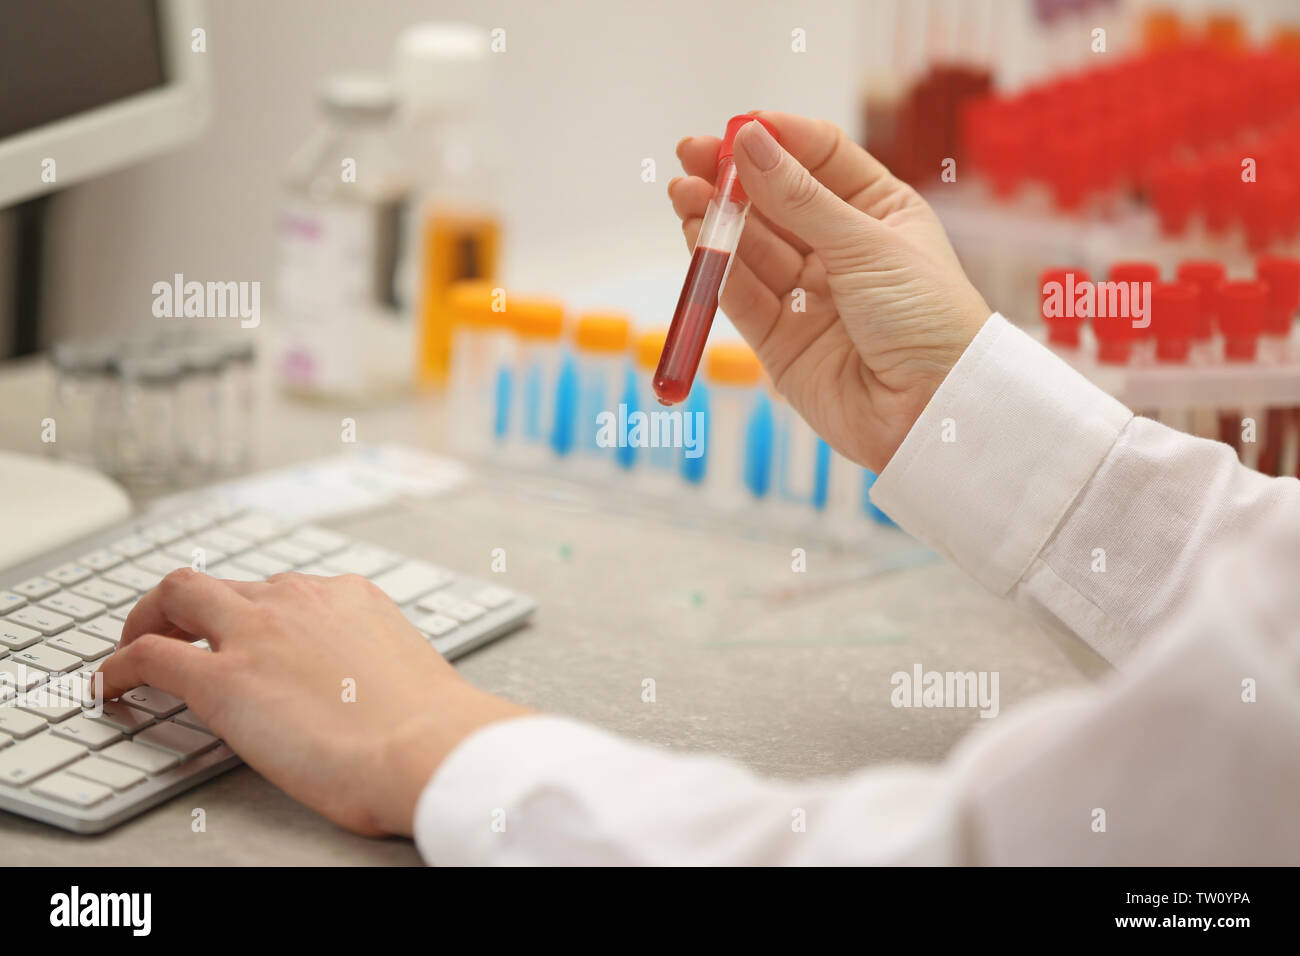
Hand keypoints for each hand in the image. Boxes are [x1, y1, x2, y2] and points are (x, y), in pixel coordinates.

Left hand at [98, 569, 530, 835]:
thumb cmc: (431, 726)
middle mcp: (298, 599)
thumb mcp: (403, 669)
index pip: (283, 591)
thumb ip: (369, 661)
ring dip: (149, 620)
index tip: (247, 634)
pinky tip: (109, 687)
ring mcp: (255, 632)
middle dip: (187, 603)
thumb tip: (359, 688)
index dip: (253, 612)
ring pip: (176, 596)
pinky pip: (147, 656)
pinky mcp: (220, 679)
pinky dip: (118, 667)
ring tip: (134, 649)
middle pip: (220, 581)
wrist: (427, 746)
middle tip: (173, 631)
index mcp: (348, 597)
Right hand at [669, 112, 989, 471]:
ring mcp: (809, 296)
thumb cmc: (928, 320)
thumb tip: (750, 143)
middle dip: (734, 178)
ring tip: (685, 192)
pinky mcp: (781, 341)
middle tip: (690, 155)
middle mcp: (842, 250)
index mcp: (879, 213)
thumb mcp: (867, 245)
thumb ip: (800, 200)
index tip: (738, 127)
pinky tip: (698, 235)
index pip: (820, 160)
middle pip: (777, 202)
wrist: (935, 411)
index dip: (778, 139)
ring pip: (752, 248)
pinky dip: (718, 268)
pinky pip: (743, 296)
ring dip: (718, 219)